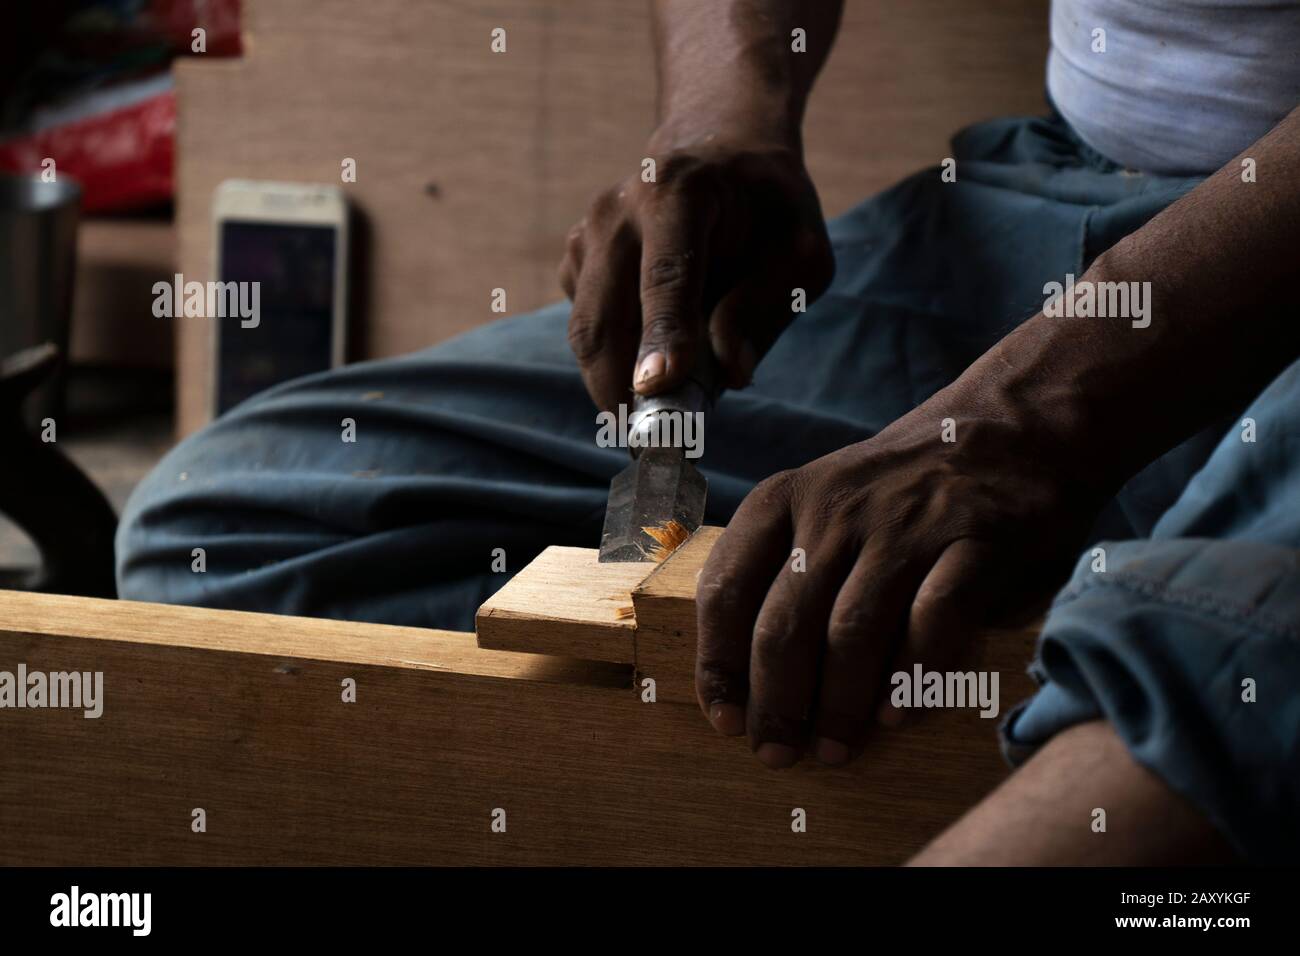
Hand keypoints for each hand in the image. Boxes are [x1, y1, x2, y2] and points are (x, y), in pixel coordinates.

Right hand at [560, 136, 833, 411]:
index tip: (659, 388)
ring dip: (616, 385)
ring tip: (661, 418)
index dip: (662, 335)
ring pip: (586, 332)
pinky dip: (615, 360)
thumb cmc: (769, 208)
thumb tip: (730, 372)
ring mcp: (588, 234)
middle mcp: (619, 210)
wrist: (717, 148)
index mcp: (681, 192)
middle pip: (604, 317)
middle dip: (623, 390)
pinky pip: (586, 327)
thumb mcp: (799, 251)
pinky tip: (655, 360)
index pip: (667, 275)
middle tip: (658, 447)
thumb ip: (766, 307)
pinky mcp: (575, 259)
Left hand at [694, 375, 1106, 767]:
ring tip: (835, 749)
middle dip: (775, 704)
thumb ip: (781, 566)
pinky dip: (911, 677)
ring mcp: (906, 525)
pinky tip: (896, 714)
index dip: (716, 665)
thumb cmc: (899, 490)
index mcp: (784, 499)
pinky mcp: (973, 542)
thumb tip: (744, 675)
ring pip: (851, 634)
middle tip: (777, 752)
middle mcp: (836, 510)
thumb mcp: (821, 502)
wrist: (1008, 430)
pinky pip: (932, 623)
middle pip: (783, 626)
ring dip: (837, 705)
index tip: (724, 718)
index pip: (724, 590)